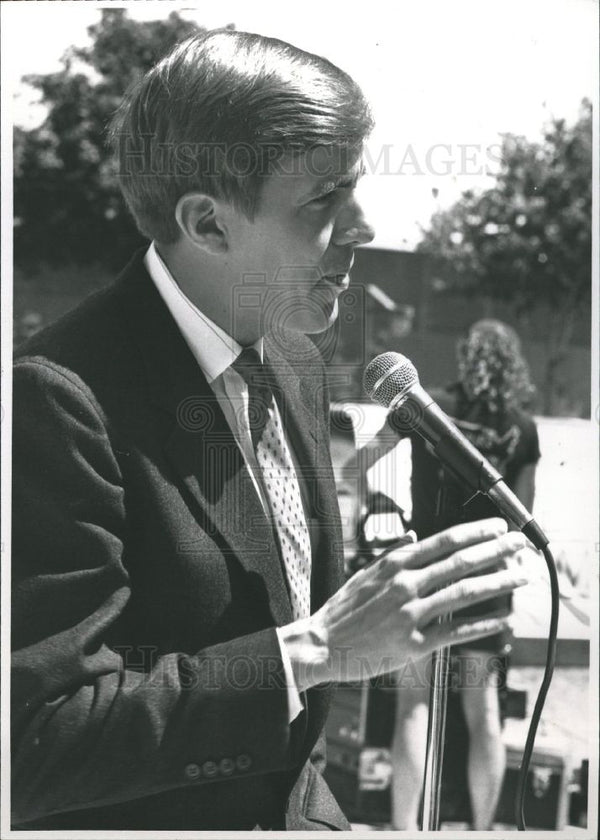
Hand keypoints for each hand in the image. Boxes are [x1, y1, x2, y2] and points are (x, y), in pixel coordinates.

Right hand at [279, 518, 527, 689]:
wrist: (322, 645)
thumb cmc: (342, 610)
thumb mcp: (364, 573)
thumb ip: (392, 555)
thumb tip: (414, 539)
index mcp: (395, 564)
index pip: (445, 541)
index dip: (477, 532)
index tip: (498, 527)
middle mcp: (405, 584)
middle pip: (461, 562)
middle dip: (497, 551)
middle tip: (520, 545)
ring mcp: (410, 614)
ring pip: (464, 593)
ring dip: (497, 583)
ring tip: (519, 577)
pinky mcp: (413, 644)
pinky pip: (455, 631)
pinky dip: (481, 625)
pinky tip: (501, 620)